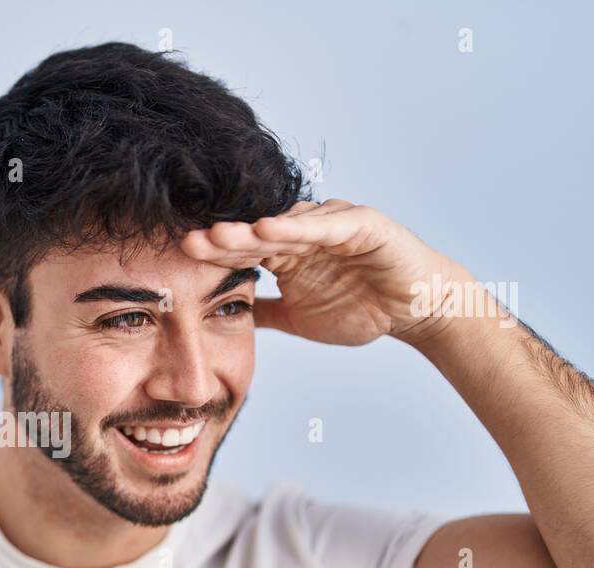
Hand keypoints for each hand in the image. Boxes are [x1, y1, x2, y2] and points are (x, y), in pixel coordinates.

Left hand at [179, 199, 473, 345]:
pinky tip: (270, 229)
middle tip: (187, 243)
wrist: (414, 310)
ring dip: (251, 231)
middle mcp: (303, 233)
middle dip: (221, 240)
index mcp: (286, 253)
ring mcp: (330, 224)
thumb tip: (225, 318)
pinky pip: (326, 225)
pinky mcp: (360, 223)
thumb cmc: (361, 308)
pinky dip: (299, 227)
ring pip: (284, 226)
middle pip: (255, 235)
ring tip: (219, 235)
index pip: (241, 252)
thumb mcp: (297, 318)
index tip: (179, 261)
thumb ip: (264, 313)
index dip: (212, 256)